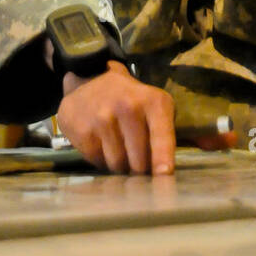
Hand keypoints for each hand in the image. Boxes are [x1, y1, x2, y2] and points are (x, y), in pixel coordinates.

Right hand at [56, 61, 175, 173]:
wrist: (91, 79)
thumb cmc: (131, 99)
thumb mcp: (156, 105)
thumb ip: (166, 133)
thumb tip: (174, 163)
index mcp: (153, 102)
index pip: (161, 136)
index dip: (163, 159)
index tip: (164, 176)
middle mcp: (128, 108)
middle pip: (139, 160)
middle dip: (141, 169)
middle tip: (138, 164)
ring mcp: (102, 118)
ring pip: (118, 164)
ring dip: (121, 166)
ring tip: (119, 150)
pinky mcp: (81, 129)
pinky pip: (97, 161)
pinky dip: (102, 160)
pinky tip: (102, 145)